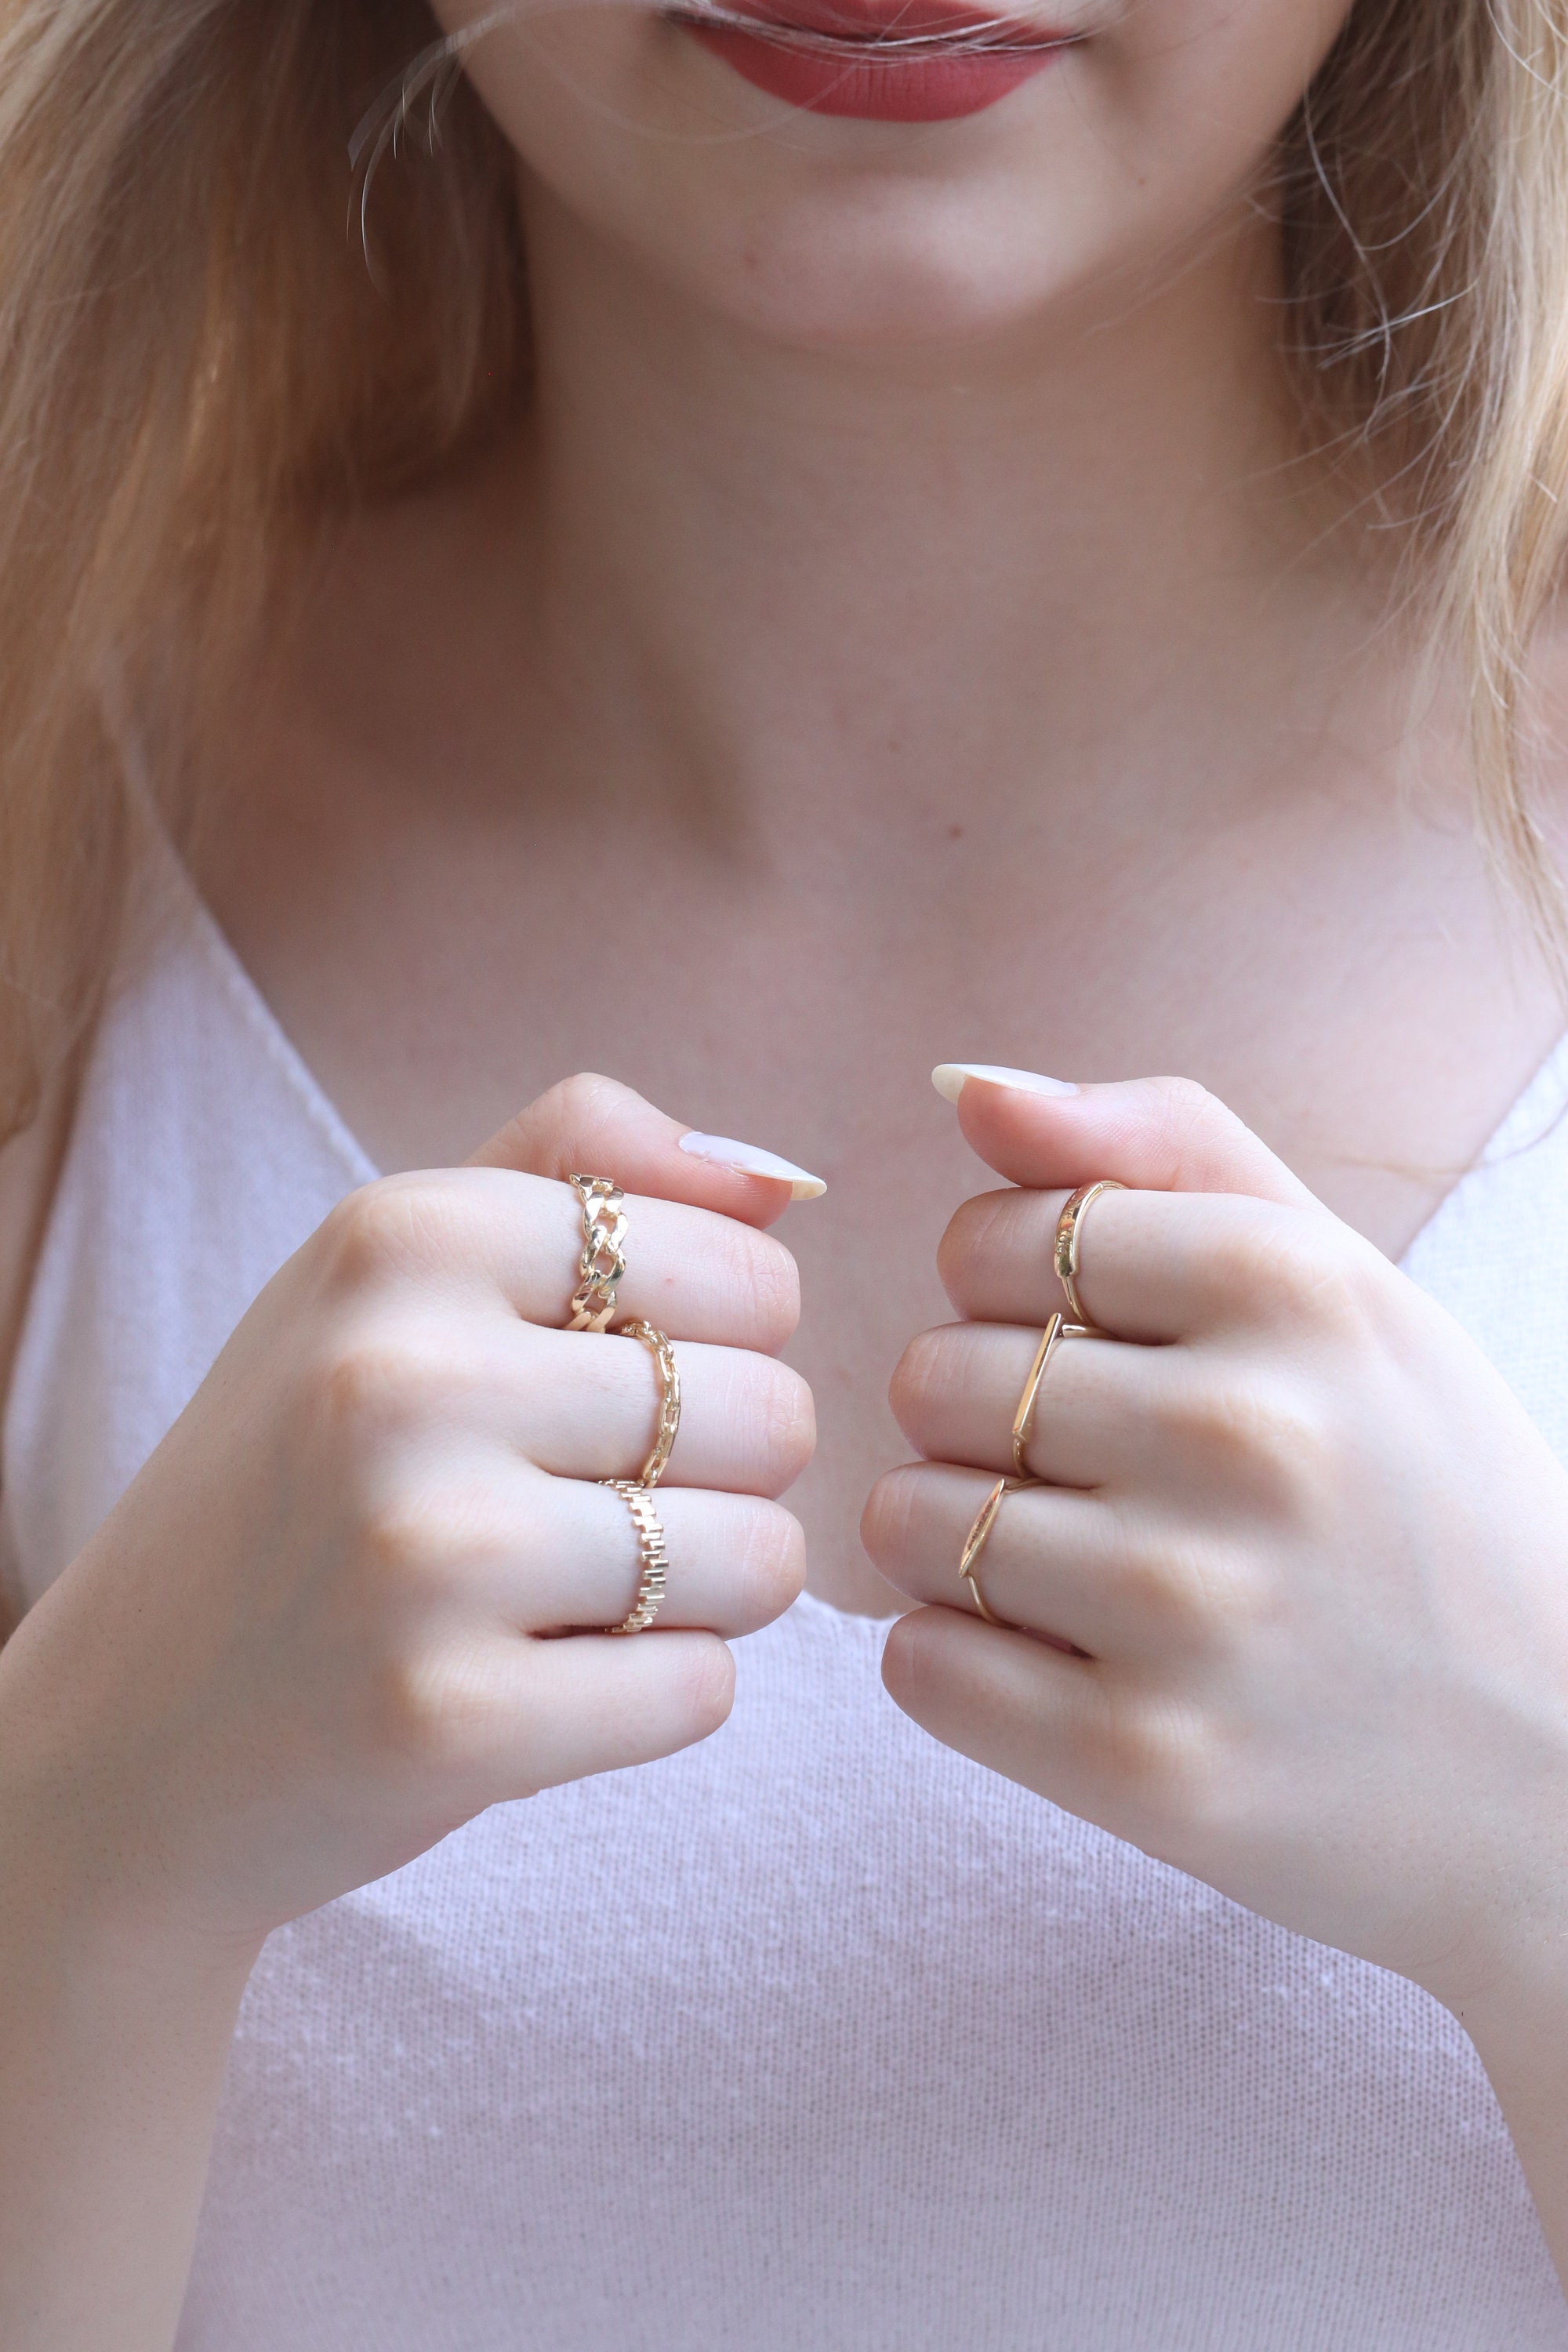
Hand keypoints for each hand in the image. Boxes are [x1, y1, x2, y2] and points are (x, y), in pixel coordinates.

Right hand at [0, 1075, 812, 1952]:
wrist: (130, 1729)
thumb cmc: (302, 1474)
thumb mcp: (391, 1272)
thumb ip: (585, 1174)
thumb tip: (787, 1181)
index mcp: (403, 1235)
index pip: (745, 1271)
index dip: (730, 1344)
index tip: (630, 1381)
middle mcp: (403, 1376)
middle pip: (773, 1411)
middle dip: (732, 1473)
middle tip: (609, 1502)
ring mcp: (422, 1554)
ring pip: (764, 1555)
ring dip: (712, 1591)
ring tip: (590, 1591)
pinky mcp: (446, 1721)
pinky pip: (703, 1691)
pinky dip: (658, 1695)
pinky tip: (550, 1678)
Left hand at [868, 1071, 1567, 2013]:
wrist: (1558, 1766)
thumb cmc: (1419, 1490)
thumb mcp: (1340, 1281)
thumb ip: (1158, 1148)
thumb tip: (967, 1089)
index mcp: (1292, 1286)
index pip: (987, 1237)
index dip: (1014, 1296)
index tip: (1097, 1349)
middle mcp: (1245, 1437)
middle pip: (933, 1376)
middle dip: (983, 1421)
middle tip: (1098, 1478)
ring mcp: (1193, 1611)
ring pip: (905, 1520)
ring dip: (961, 1547)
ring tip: (1082, 1574)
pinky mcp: (1147, 1767)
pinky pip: (918, 1665)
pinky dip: (961, 1664)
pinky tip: (1065, 1666)